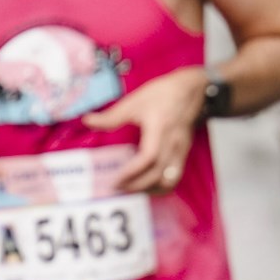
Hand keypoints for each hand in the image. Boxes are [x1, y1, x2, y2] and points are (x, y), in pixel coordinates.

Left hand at [81, 67, 205, 193]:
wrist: (191, 89)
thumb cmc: (162, 94)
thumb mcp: (134, 102)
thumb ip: (111, 116)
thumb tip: (88, 121)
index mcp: (159, 129)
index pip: (148, 158)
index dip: (131, 172)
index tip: (115, 179)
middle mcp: (172, 143)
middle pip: (157, 174)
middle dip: (136, 186)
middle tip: (117, 188)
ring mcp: (180, 150)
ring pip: (170, 180)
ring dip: (151, 190)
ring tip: (133, 189)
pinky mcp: (183, 153)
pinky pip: (175, 177)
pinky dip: (161, 186)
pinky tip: (148, 185)